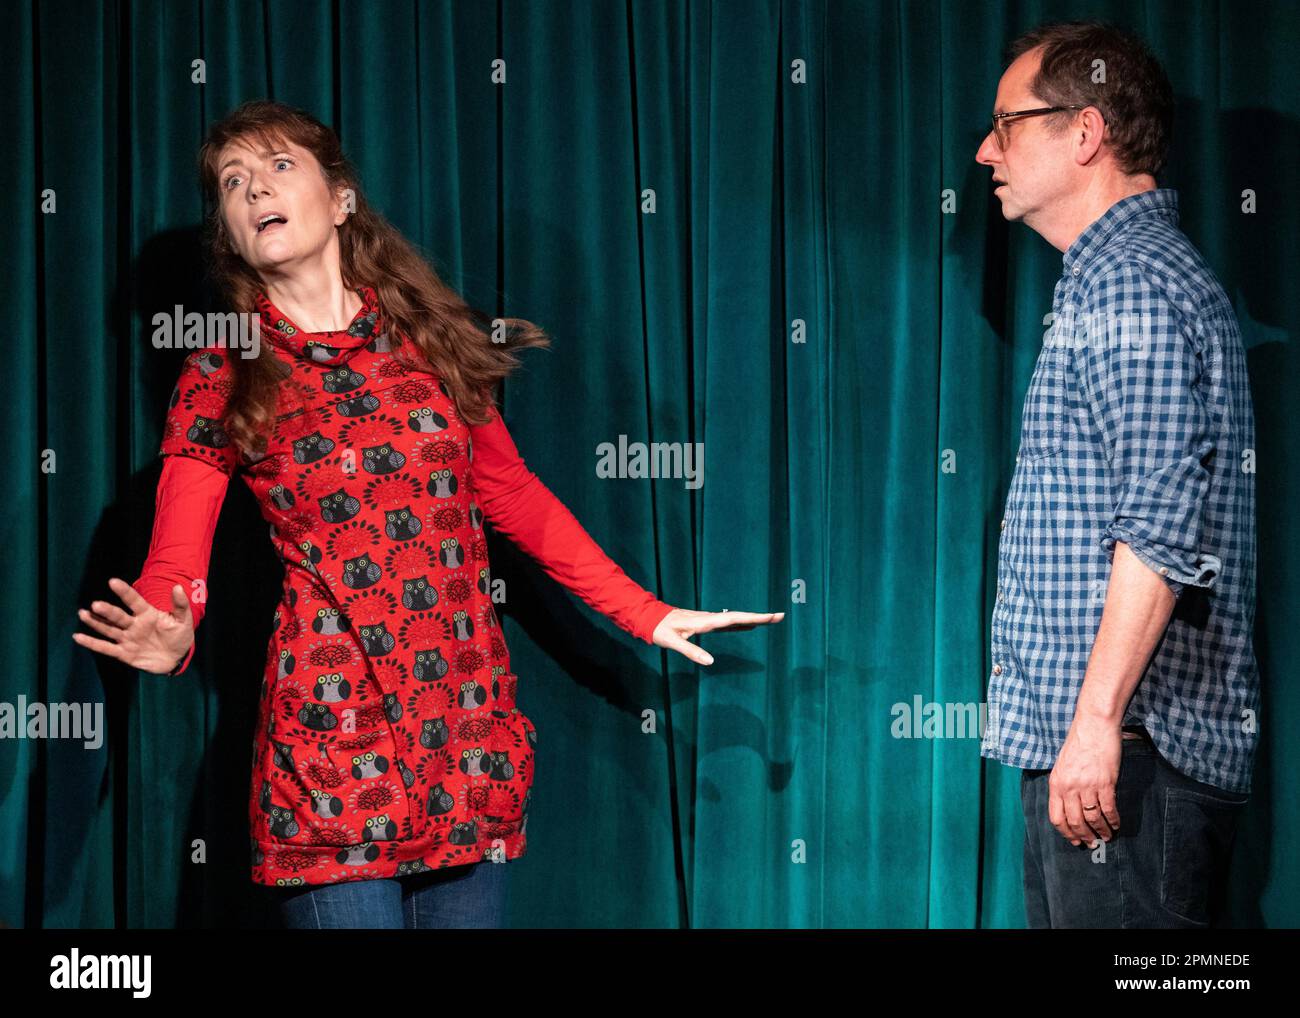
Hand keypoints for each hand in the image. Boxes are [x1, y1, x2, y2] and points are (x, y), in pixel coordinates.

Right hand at [72, 577, 195, 674]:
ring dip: (95, 622)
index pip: (134, 601)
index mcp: (147, 614)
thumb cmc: (179, 635)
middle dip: (107, 611)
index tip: (112, 581)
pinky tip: (78, 636)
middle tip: (96, 604)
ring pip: (108, 629)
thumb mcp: (184, 620)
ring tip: (83, 613)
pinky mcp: (124, 653)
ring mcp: (127, 639)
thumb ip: (180, 605)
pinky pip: (106, 648)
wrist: (176, 658)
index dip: (124, 592)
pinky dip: (92, 643)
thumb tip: (178, 587)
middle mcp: (134, 624)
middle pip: (118, 617)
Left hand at [650, 608, 784, 665]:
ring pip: (735, 618)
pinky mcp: (705, 622)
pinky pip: (728, 622)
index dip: (753, 618)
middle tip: (780, 616)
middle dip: (760, 617)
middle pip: (740, 616)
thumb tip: (711, 662)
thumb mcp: (672, 642)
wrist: (651, 617)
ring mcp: (708, 619)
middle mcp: (709, 617)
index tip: (770, 616)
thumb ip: (691, 651)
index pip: (734, 619)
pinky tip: (747, 627)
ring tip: (771, 620)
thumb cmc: (660, 630)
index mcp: (705, 621)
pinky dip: (741, 623)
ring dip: (753, 619)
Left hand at [1047, 716, 1121, 846]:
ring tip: (1106, 836)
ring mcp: (1087, 786)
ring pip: (1093, 818)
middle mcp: (1069, 787)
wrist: (1093, 726)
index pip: (1056, 817)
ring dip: (1101, 831)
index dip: (1066, 833)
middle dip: (1084, 836)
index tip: (1075, 841)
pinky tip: (1116, 824)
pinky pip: (1109, 808)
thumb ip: (1064, 786)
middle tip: (1092, 843)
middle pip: (1075, 821)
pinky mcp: (1105, 783)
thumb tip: (1069, 807)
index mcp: (1056, 784)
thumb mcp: (1062, 766)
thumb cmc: (1078, 744)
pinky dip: (1113, 820)